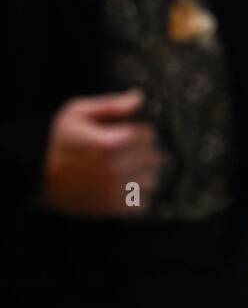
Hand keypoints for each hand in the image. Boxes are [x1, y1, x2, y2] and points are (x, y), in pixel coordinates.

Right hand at [42, 90, 163, 216]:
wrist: (34, 174)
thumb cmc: (55, 140)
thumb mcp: (78, 113)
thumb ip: (112, 105)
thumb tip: (139, 98)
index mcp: (113, 142)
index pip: (149, 136)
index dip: (139, 132)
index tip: (128, 133)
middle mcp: (118, 168)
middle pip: (153, 158)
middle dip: (143, 152)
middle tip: (126, 151)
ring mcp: (115, 190)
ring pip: (151, 181)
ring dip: (143, 174)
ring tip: (125, 169)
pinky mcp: (111, 208)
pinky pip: (142, 204)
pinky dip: (138, 196)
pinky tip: (124, 186)